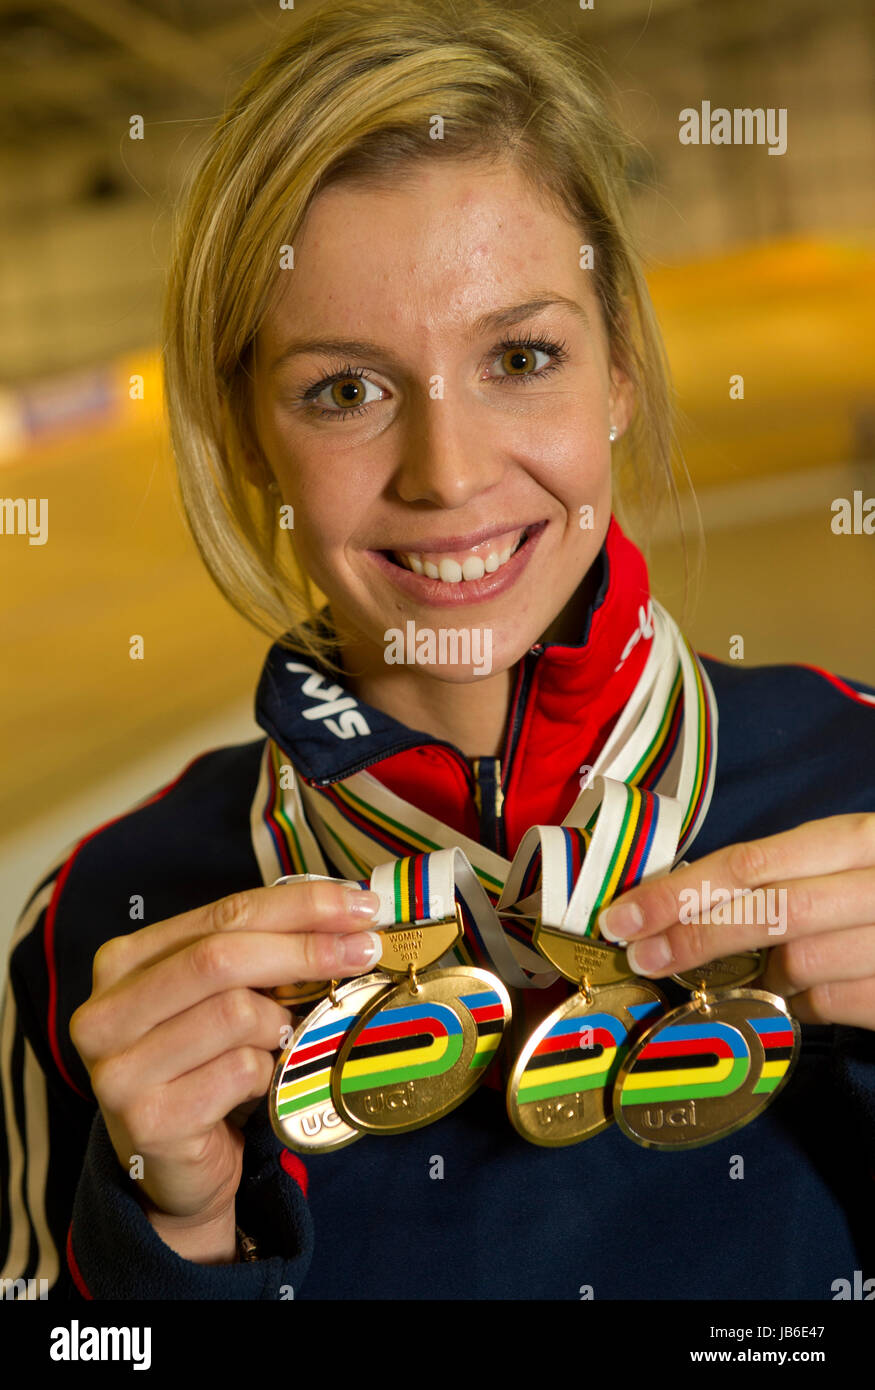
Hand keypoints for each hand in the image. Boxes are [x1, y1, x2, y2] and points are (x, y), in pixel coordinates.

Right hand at [69, 879, 382, 1254]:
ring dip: (278, 1025)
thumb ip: (259, 952)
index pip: (222, 913)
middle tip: (364, 949)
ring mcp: (120, 1070)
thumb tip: (349, 916)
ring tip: (279, 1042)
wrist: (176, 1170)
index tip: (358, 904)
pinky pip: (240, 1072)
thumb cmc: (204, 1067)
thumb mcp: (218, 998)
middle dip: (306, 948)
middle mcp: (105, 1012)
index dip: (297, 905)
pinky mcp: (149, 1122)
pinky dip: (267, 1073)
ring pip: (235, 1014)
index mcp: (123, 963)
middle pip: (222, 958)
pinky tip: (257, 1085)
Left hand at [597, 813, 874, 1029]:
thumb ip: (793, 876)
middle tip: (637, 957)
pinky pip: (829, 1006)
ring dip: (748, 977)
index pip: (751, 863)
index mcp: (860, 839)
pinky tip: (785, 997)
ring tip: (718, 975)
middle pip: (765, 914)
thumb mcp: (855, 861)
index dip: (678, 890)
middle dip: (689, 938)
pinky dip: (796, 1006)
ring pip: (797, 967)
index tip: (622, 913)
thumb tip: (693, 900)